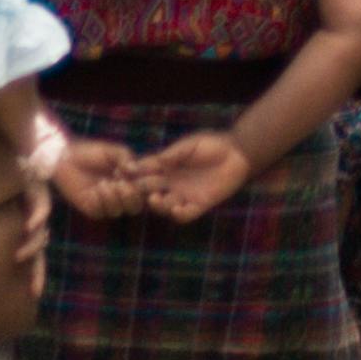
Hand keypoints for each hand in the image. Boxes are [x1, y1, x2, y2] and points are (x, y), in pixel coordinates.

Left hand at [46, 141, 146, 223]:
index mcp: (127, 182)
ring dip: (115, 197)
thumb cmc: (91, 152)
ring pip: (119, 211)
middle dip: (131, 196)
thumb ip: (127, 159)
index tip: (136, 177)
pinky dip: (102, 199)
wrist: (67, 157)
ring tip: (105, 182)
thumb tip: (134, 171)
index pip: (143, 192)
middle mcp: (118, 196)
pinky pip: (102, 211)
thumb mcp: (113, 152)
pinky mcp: (91, 208)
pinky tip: (97, 188)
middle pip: (135, 207)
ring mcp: (104, 203)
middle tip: (123, 184)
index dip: (144, 187)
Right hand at [135, 131, 250, 224]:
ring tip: (155, 199)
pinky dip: (180, 214)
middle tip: (133, 191)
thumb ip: (174, 153)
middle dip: (139, 191)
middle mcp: (172, 182)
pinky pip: (186, 214)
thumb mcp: (191, 144)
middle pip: (149, 190)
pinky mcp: (200, 204)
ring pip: (164, 205)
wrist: (238, 153)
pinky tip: (177, 209)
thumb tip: (156, 159)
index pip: (145, 171)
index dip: (134, 173)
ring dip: (157, 205)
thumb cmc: (213, 144)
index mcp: (167, 166)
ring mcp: (185, 194)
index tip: (122, 174)